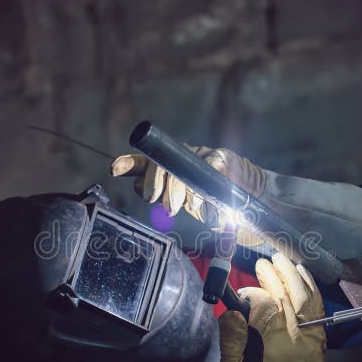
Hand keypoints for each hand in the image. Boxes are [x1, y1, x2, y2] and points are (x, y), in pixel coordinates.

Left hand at [110, 146, 265, 225]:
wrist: (247, 195)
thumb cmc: (209, 199)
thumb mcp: (182, 202)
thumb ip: (163, 197)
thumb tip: (146, 194)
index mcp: (166, 169)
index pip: (143, 163)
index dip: (128, 164)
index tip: (114, 169)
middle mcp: (179, 157)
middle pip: (160, 164)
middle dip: (158, 184)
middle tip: (165, 205)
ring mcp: (200, 155)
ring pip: (182, 165)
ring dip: (182, 189)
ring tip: (189, 206)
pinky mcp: (221, 157)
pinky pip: (211, 165)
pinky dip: (207, 184)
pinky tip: (204, 199)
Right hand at [218, 253, 326, 361]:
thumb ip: (231, 340)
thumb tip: (232, 313)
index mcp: (271, 338)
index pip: (264, 304)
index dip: (252, 294)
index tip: (242, 293)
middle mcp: (294, 332)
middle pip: (286, 293)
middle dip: (275, 274)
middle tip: (263, 263)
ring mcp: (310, 333)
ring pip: (305, 295)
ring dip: (293, 275)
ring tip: (282, 261)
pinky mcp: (318, 336)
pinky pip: (317, 305)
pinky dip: (311, 286)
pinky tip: (302, 273)